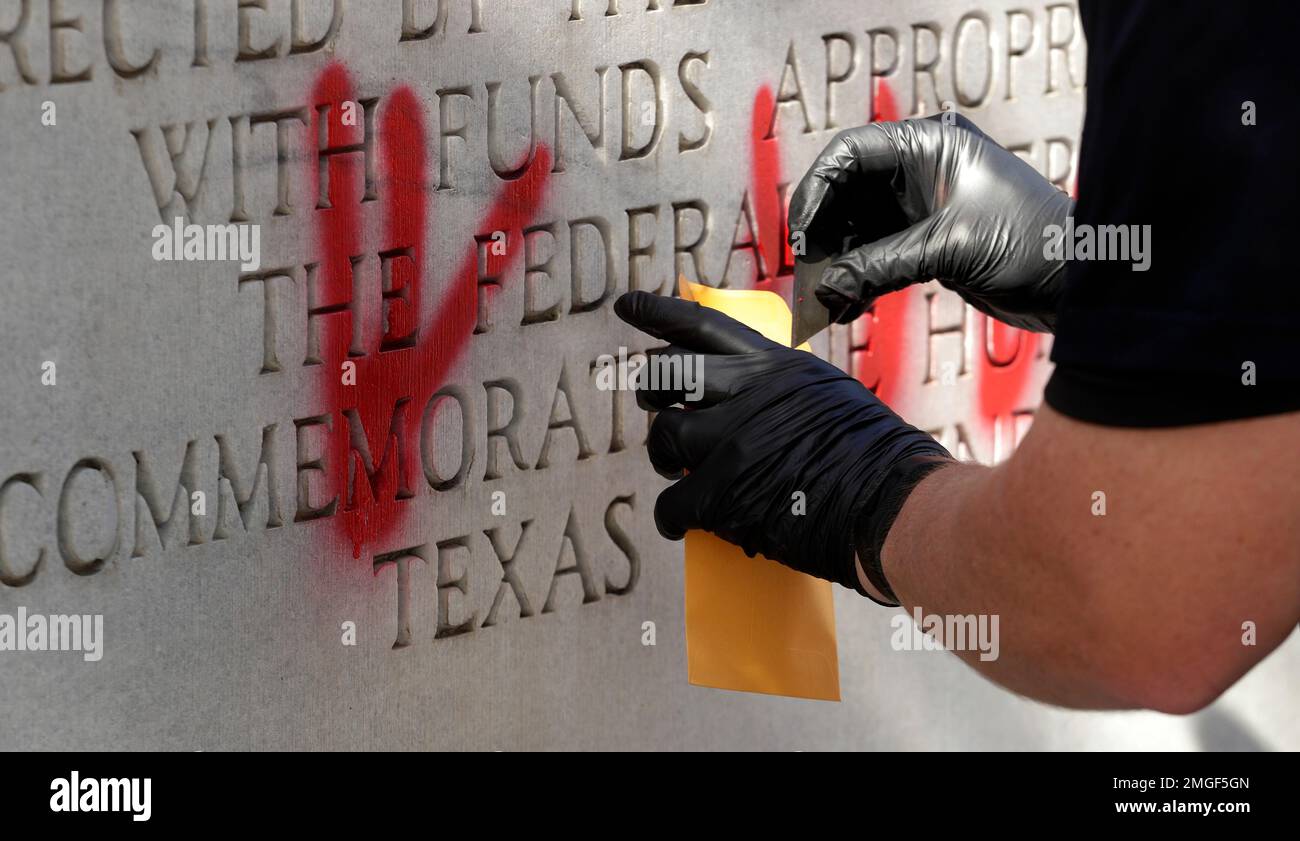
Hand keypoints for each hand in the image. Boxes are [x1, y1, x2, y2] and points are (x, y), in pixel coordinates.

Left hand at [615, 290, 950, 599]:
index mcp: (774, 365)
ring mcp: (730, 440)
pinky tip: (680, 524)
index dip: (658, 313)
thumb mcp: (828, 394)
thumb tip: (745, 404)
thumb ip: (781, 391)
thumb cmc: (876, 458)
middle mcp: (745, 391)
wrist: (893, 505)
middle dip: (653, 391)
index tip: (627, 306)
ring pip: (664, 437)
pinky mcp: (721, 492)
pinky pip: (670, 502)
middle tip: (660, 410)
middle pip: (664, 374)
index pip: (702, 325)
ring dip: (665, 457)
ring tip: (680, 473)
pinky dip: (670, 517)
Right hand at [787, 113, 1072, 332]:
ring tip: (829, 304)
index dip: (816, 193)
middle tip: (810, 279)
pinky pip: (876, 255)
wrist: (1079, 280)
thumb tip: (826, 289)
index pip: (848, 155)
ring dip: (839, 267)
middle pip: (845, 195)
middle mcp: (920, 170)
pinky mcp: (927, 240)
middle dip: (824, 239)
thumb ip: (880, 266)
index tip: (800, 238)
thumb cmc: (1033, 242)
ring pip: (857, 230)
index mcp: (927, 146)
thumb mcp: (948, 249)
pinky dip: (860, 279)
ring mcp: (922, 206)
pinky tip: (849, 307)